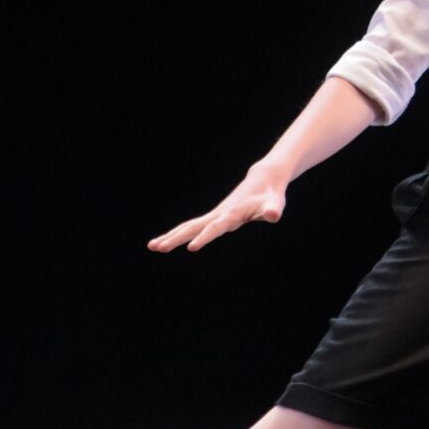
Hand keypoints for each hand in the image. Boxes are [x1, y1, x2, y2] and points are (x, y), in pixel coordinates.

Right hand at [147, 175, 287, 252]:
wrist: (263, 180)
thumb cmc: (271, 195)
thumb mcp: (275, 203)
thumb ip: (273, 209)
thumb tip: (273, 215)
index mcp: (232, 214)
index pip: (216, 228)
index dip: (205, 237)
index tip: (191, 248)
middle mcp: (220, 214)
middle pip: (193, 227)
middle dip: (175, 238)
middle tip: (156, 248)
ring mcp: (215, 215)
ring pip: (189, 226)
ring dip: (171, 236)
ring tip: (152, 246)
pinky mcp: (215, 217)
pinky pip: (194, 227)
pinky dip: (180, 233)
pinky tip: (168, 241)